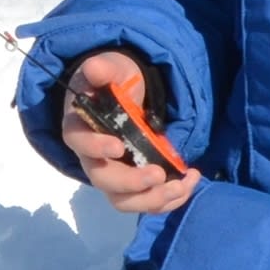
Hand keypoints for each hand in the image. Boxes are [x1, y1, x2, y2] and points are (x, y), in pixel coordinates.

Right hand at [57, 49, 194, 215]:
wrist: (127, 96)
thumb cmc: (114, 82)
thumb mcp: (112, 69)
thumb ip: (103, 69)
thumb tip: (94, 68)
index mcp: (81, 128)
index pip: (79, 143)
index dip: (95, 148)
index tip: (119, 146)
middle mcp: (93, 158)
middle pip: (103, 180)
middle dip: (131, 183)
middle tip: (158, 174)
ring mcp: (114, 175)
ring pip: (123, 200)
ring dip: (152, 199)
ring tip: (180, 185)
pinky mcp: (135, 185)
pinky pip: (147, 201)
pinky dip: (169, 199)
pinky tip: (189, 182)